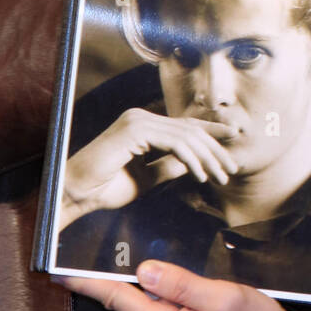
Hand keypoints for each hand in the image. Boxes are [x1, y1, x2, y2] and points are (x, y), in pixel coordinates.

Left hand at [53, 261, 310, 310]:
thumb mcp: (224, 299)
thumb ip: (182, 285)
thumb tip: (144, 271)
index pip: (116, 298)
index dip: (85, 282)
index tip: (56, 270)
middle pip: (128, 296)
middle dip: (118, 270)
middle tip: (107, 236)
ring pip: (147, 300)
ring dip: (146, 280)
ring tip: (152, 251)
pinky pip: (161, 308)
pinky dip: (162, 291)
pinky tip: (176, 277)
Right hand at [60, 109, 238, 227]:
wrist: (76, 193)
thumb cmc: (104, 188)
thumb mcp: (146, 179)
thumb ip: (168, 168)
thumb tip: (194, 164)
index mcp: (143, 126)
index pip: (184, 126)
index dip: (211, 133)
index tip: (233, 142)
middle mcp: (141, 117)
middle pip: (189, 129)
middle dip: (215, 148)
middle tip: (233, 167)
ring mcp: (137, 121)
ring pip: (186, 136)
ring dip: (208, 157)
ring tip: (221, 177)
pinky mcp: (135, 130)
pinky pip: (174, 143)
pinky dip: (191, 159)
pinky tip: (202, 175)